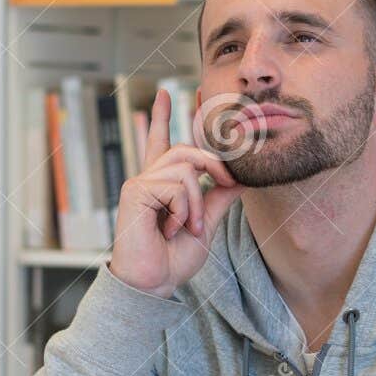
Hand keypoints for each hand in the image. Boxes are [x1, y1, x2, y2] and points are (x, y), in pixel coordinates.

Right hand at [108, 88, 241, 297]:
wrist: (152, 283)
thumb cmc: (172, 259)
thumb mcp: (205, 225)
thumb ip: (219, 199)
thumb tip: (240, 178)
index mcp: (162, 184)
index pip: (163, 141)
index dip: (166, 115)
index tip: (172, 92)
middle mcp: (148, 178)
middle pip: (188, 149)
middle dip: (214, 166)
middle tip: (228, 186)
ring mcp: (140, 182)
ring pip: (186, 166)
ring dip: (197, 200)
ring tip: (190, 227)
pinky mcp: (135, 190)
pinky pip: (175, 184)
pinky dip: (183, 209)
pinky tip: (172, 228)